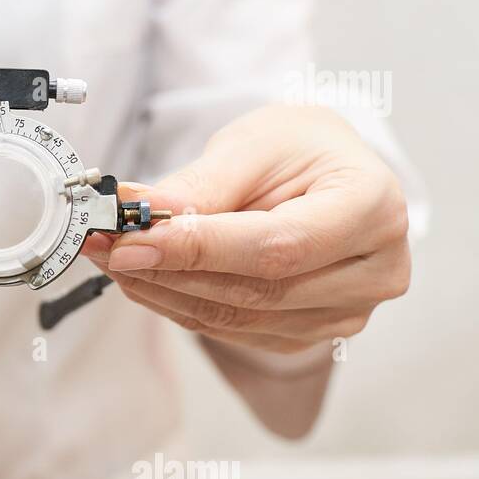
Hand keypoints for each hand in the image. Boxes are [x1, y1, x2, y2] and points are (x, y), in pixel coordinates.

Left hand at [82, 104, 411, 353]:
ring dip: (161, 291)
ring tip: (111, 256)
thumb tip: (137, 213)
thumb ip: (200, 185)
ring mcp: (346, 312)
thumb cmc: (301, 149)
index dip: (199, 249)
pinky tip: (143, 277)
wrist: (327, 173)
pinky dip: (178, 304)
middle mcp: (374, 270)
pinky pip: (233, 331)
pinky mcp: (311, 334)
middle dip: (166, 270)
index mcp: (373, 207)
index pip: (277, 245)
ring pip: (237, 319)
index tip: (132, 241)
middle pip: (255, 291)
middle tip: (104, 245)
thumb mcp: (254, 144)